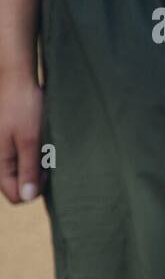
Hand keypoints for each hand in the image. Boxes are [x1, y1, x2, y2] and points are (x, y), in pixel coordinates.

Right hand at [0, 72, 44, 204]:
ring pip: (21, 171)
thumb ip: (28, 168)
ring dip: (35, 165)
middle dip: (35, 178)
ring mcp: (3, 149)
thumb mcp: (30, 140)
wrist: (17, 80)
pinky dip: (33, 154)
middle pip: (17, 185)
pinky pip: (21, 158)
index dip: (34, 190)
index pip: (15, 196)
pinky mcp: (9, 141)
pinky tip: (40, 140)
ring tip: (43, 146)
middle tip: (46, 157)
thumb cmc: (24, 107)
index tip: (45, 171)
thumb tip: (26, 198)